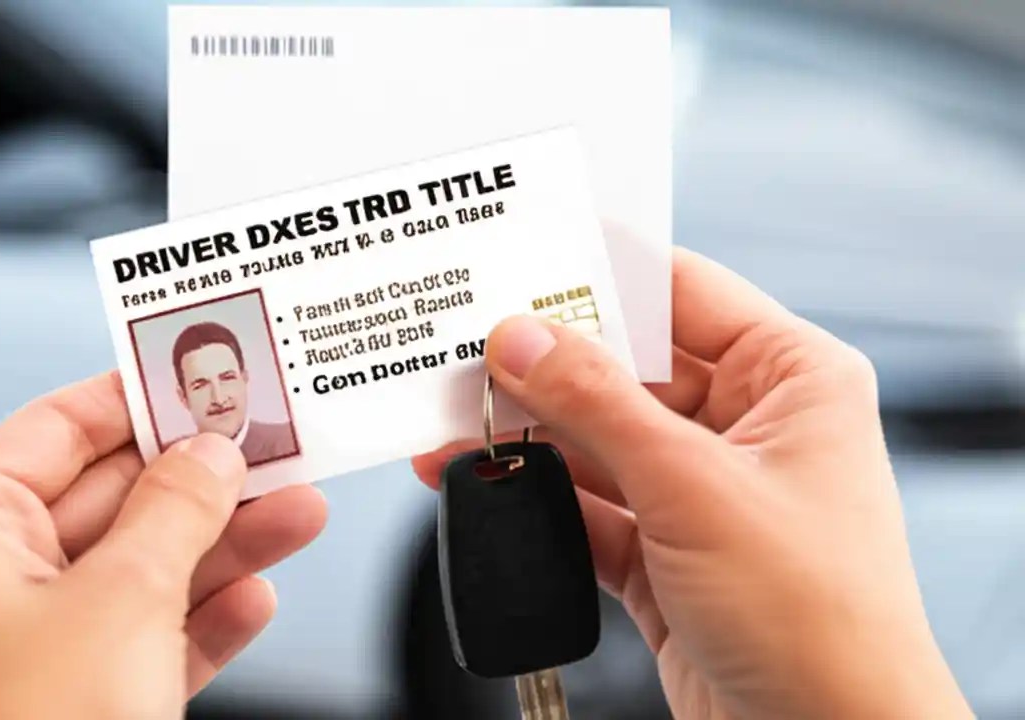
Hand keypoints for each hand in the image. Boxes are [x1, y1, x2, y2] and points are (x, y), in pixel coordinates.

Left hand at [0, 371, 326, 718]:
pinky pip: (150, 630)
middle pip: (114, 496)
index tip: (207, 378)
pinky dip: (206, 613)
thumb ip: (176, 509)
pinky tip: (257, 594)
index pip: (59, 427)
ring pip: (144, 563)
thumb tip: (212, 454)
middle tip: (272, 446)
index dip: (140, 398)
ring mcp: (34, 640)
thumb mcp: (123, 599)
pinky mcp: (78, 693)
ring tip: (296, 511)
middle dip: (202, 478)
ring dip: (224, 542)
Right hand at [413, 248, 971, 719]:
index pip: (682, 293)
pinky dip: (533, 495)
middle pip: (624, 368)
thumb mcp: (695, 488)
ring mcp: (702, 491)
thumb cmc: (820, 620)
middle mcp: (749, 427)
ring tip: (452, 419)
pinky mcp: (664, 553)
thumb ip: (598, 405)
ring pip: (597, 438)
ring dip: (527, 434)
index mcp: (791, 379)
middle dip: (544, 366)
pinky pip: (586, 503)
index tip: (524, 255)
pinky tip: (477, 478)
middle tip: (465, 351)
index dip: (601, 272)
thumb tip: (523, 338)